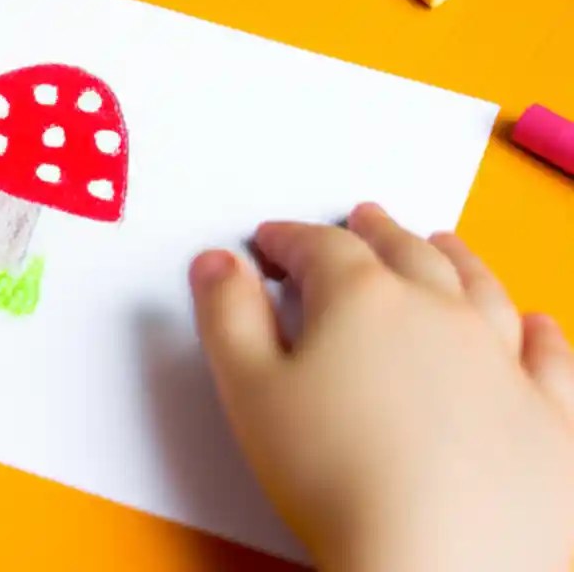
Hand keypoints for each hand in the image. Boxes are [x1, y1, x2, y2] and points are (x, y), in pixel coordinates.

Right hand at [189, 203, 573, 570]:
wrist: (438, 559)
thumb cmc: (335, 477)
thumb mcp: (248, 390)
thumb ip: (227, 316)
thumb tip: (216, 263)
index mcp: (363, 300)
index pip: (319, 247)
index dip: (287, 238)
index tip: (269, 240)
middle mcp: (439, 313)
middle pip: (404, 253)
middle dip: (374, 232)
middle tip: (361, 218)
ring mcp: (501, 359)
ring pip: (478, 287)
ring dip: (454, 258)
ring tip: (439, 242)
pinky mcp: (548, 414)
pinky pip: (546, 356)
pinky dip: (536, 332)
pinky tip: (531, 321)